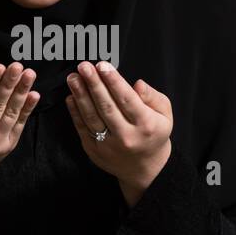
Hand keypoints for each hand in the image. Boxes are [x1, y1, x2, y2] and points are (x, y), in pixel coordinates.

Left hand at [65, 61, 172, 207]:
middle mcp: (126, 136)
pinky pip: (83, 128)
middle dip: (94, 84)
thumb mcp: (165, 115)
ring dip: (80, 95)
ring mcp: (108, 145)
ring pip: (91, 117)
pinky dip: (75, 112)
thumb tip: (137, 84)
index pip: (127, 99)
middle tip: (84, 67)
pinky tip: (71, 97)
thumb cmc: (154, 134)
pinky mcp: (94, 151)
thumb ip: (153, 97)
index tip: (102, 65)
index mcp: (145, 125)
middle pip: (107, 106)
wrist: (145, 168)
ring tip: (73, 78)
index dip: (113, 81)